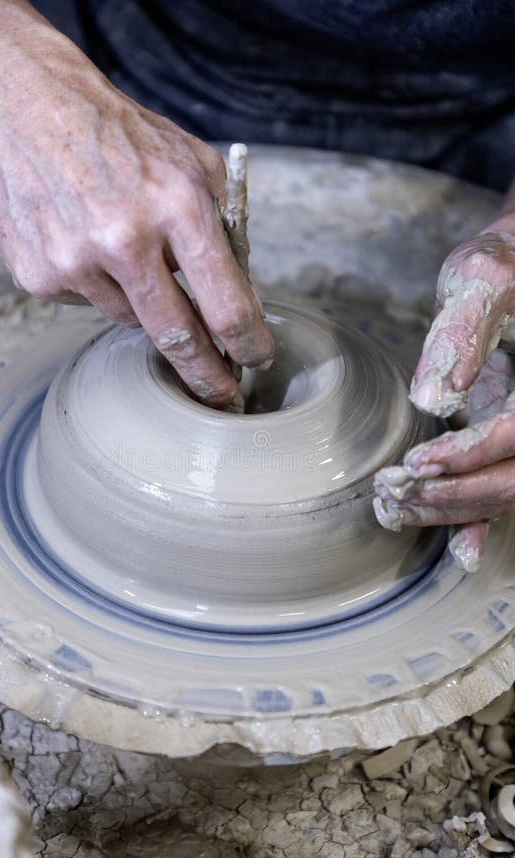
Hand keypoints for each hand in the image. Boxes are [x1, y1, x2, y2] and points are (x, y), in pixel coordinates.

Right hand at [0, 2, 273, 410]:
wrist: (26, 103)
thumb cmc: (119, 134)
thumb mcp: (191, 161)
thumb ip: (223, 228)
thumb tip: (243, 298)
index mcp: (177, 205)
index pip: (227, 304)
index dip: (248, 345)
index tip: (256, 362)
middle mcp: (125, 239)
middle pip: (179, 339)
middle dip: (207, 377)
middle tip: (223, 397)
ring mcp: (76, 262)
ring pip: (131, 320)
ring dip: (142, 303)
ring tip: (125, 249)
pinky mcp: (39, 276)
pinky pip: (87, 304)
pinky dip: (97, 284)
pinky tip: (83, 240)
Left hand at [374, 215, 514, 571]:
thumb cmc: (505, 265)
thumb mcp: (482, 279)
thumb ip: (460, 334)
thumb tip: (431, 397)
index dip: (469, 453)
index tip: (416, 463)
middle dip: (456, 495)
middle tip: (398, 494)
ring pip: (508, 492)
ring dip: (454, 513)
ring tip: (395, 510)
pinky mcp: (512, 437)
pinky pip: (504, 486)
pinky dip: (480, 521)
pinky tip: (459, 551)